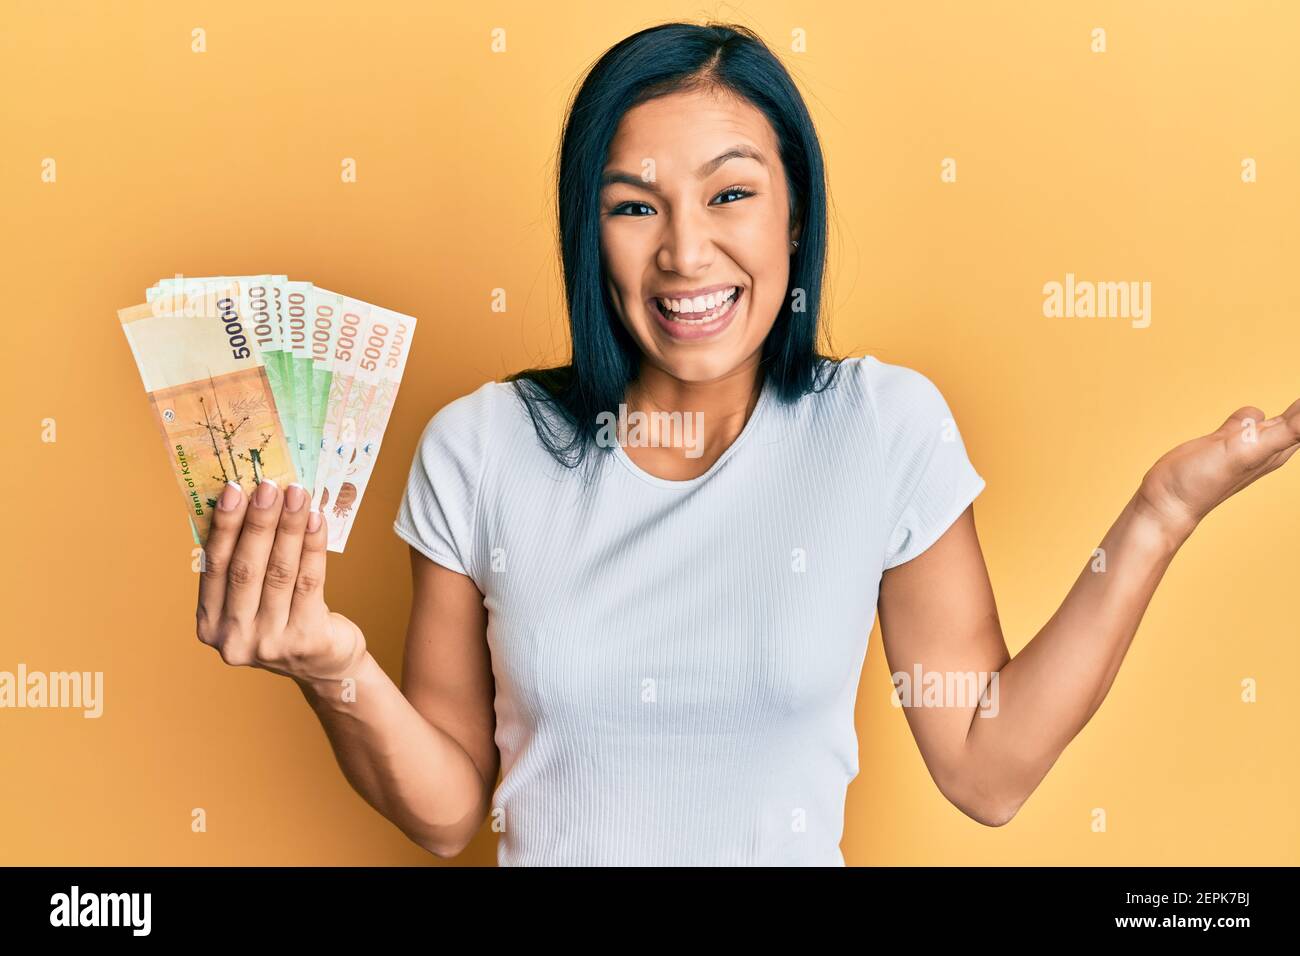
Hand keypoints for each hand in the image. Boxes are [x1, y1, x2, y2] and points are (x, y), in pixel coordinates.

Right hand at [195, 478, 366, 683]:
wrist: (325, 663)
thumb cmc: (285, 617)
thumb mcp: (252, 598)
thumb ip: (243, 563)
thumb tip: (248, 501)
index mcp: (209, 623)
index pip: (214, 566)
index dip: (224, 526)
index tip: (233, 489)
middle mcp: (233, 638)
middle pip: (246, 568)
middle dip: (258, 522)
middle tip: (269, 486)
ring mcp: (269, 643)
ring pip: (279, 572)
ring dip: (289, 527)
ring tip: (296, 495)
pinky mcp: (304, 640)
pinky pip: (309, 581)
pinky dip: (312, 546)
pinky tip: (316, 520)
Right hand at [1138, 401, 1299, 539]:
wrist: (1165, 500)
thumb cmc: (1203, 483)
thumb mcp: (1247, 452)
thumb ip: (1287, 431)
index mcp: (1281, 446)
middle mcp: (1269, 445)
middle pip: (1299, 418)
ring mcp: (1245, 444)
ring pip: (1278, 419)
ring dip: (1293, 410)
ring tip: (1297, 406)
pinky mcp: (1223, 442)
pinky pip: (1247, 421)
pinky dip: (1254, 414)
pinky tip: (1253, 414)